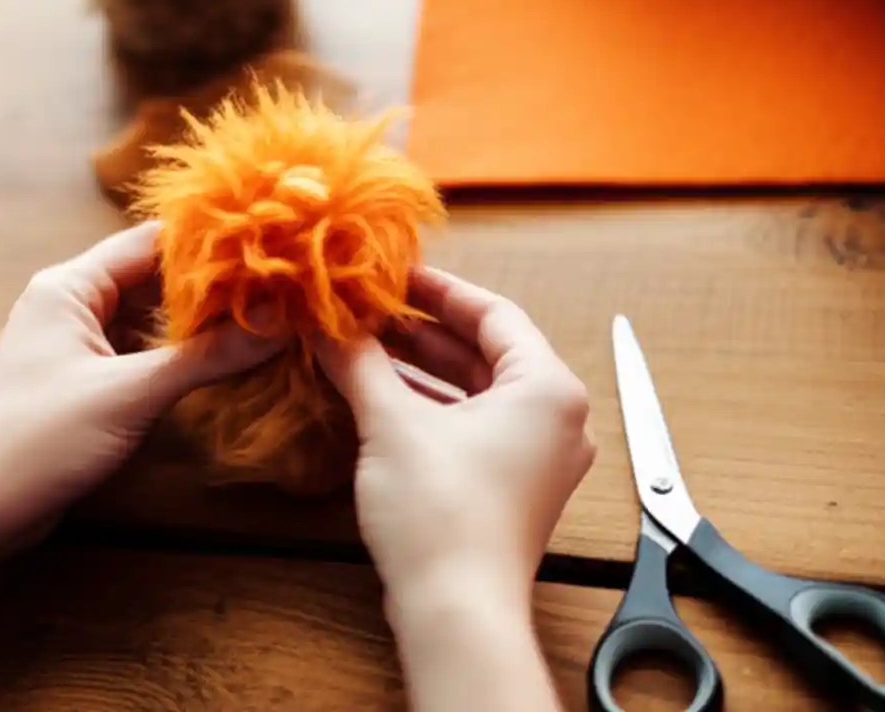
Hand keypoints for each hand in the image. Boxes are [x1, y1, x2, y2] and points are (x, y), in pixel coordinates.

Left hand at [0, 221, 285, 535]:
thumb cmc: (39, 440)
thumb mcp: (131, 394)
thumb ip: (206, 357)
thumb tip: (278, 322)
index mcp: (70, 285)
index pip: (151, 242)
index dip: (209, 245)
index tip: (269, 254)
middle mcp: (69, 302)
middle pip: (152, 277)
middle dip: (208, 287)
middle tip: (276, 293)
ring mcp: (72, 342)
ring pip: (146, 316)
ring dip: (193, 323)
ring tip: (258, 323)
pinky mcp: (79, 380)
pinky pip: (135, 350)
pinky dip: (172, 354)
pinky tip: (214, 365)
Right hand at [316, 267, 594, 609]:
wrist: (456, 611)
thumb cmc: (441, 513)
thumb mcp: (392, 423)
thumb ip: (359, 363)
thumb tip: (327, 325)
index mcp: (548, 387)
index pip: (494, 313)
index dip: (437, 289)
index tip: (393, 273)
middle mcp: (557, 418)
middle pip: (486, 351)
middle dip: (422, 330)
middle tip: (368, 309)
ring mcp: (539, 457)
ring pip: (478, 391)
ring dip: (422, 368)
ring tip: (365, 345)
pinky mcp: (514, 489)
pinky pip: (474, 427)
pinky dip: (433, 407)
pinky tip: (382, 395)